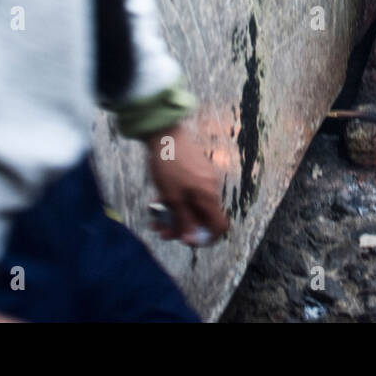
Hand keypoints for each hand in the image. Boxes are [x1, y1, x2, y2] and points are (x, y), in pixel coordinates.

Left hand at [145, 125, 229, 245]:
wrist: (165, 134)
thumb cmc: (168, 166)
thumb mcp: (172, 198)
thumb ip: (183, 220)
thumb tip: (191, 239)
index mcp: (209, 196)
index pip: (219, 226)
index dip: (206, 238)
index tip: (187, 240)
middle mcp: (211, 189)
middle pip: (202, 218)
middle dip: (181, 227)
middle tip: (161, 230)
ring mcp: (204, 180)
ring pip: (193, 206)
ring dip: (175, 214)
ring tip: (155, 216)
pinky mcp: (197, 173)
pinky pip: (190, 194)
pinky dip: (177, 201)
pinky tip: (159, 198)